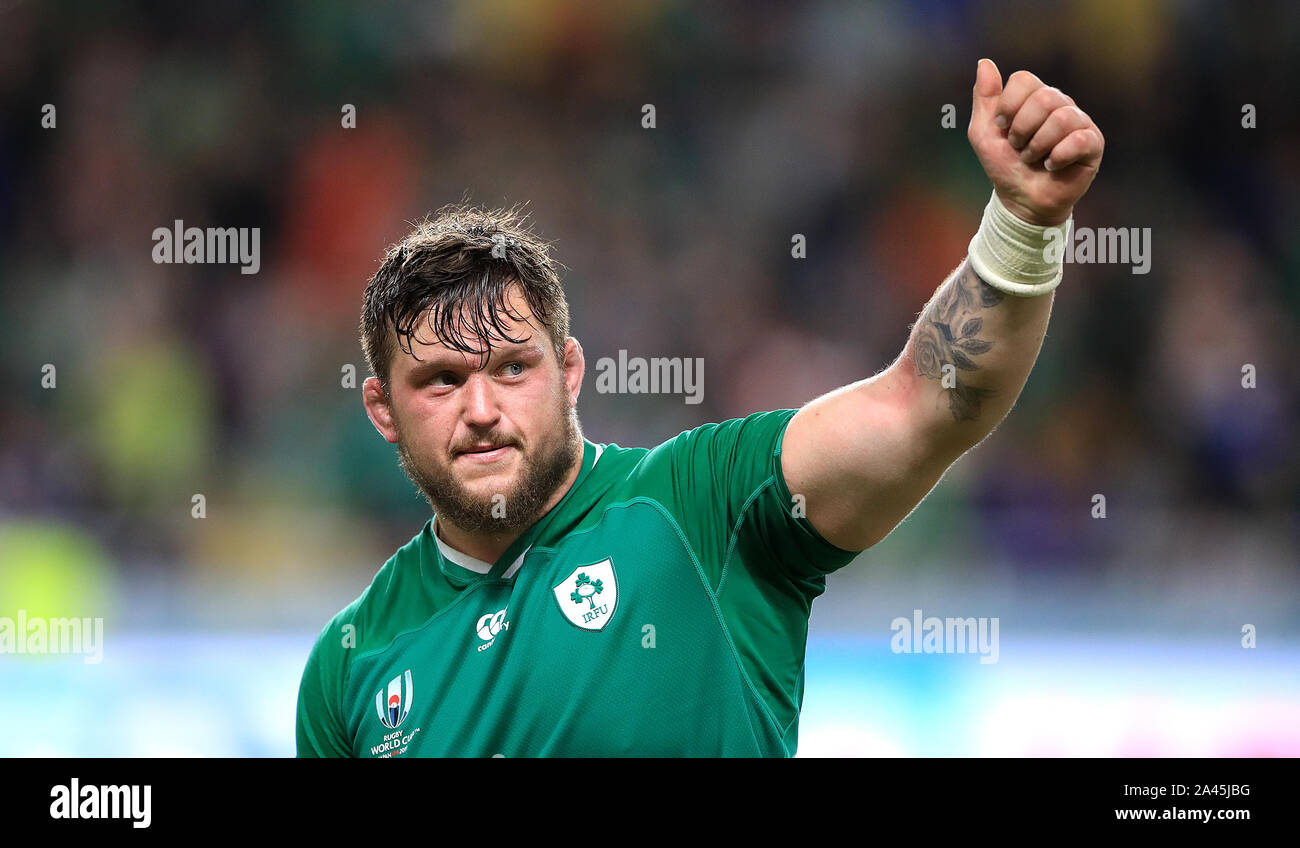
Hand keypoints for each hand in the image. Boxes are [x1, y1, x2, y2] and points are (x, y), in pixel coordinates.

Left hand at [968, 59, 1103, 225]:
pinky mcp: (1093, 143)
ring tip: (1034, 158)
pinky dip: (1057, 157)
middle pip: (1043, 98)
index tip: (1002, 128)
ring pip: (1061, 118)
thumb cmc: (1005, 165)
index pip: (1023, 79)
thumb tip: (984, 62)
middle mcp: (1059, 103)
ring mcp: (1079, 121)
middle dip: (1022, 130)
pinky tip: (1052, 165)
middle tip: (1019, 148)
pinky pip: (1078, 139)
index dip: (1008, 106)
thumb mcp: (983, 133)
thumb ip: (984, 99)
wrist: (1021, 201)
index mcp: (1034, 96)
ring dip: (1038, 146)